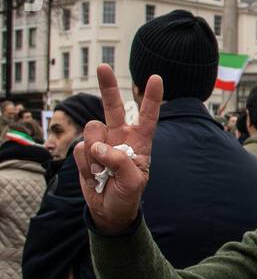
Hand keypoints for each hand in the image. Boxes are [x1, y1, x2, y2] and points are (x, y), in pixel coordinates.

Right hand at [73, 64, 162, 233]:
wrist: (108, 211)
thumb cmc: (127, 196)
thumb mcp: (133, 182)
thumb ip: (120, 162)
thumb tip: (98, 146)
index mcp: (140, 141)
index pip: (147, 116)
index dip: (151, 98)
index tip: (155, 78)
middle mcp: (120, 136)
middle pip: (112, 106)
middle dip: (107, 86)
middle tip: (103, 67)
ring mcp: (101, 142)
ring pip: (92, 130)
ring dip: (95, 153)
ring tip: (103, 172)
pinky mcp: (85, 151)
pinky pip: (80, 149)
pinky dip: (85, 164)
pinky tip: (93, 175)